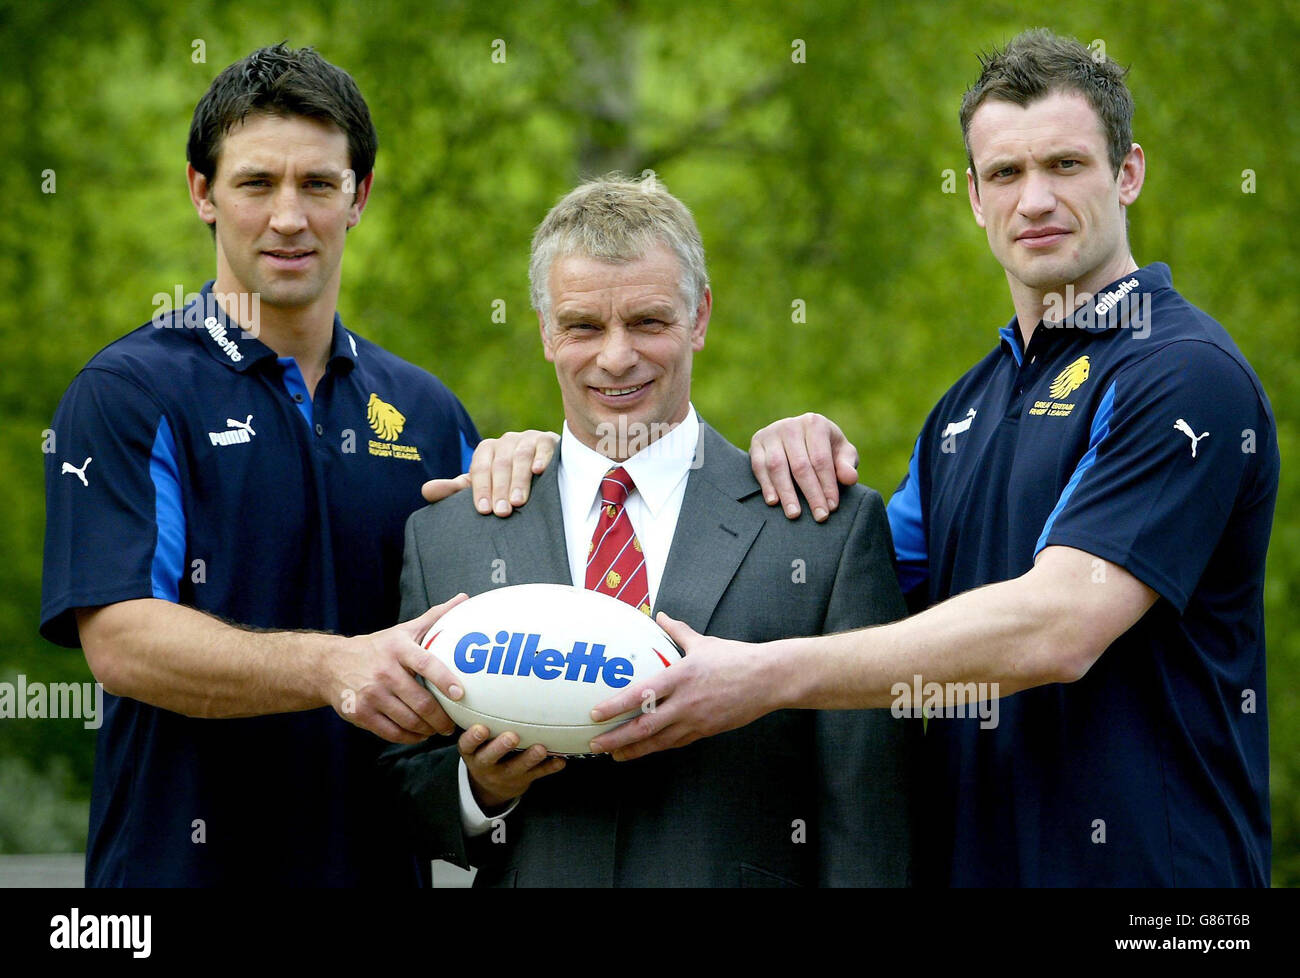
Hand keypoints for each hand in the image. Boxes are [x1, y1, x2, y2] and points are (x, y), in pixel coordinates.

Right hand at [321, 593, 468, 743]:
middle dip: (441, 718)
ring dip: (428, 730)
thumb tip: (463, 598)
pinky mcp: (360, 713)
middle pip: (420, 701)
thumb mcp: (403, 630)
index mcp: (398, 649)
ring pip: (408, 720)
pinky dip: (409, 737)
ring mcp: (371, 694)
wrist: (331, 664)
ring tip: (437, 729)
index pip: (426, 664)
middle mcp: (384, 672)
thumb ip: (434, 617)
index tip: (460, 693)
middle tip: (452, 724)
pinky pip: (392, 732)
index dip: (445, 679)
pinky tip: (418, 734)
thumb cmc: (378, 647)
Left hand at [420, 430, 559, 514]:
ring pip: (521, 456)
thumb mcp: (481, 487)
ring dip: (519, 479)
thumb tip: (425, 491)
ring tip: (518, 501)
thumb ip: (454, 490)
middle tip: (502, 512)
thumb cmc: (506, 483)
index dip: (481, 488)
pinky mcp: (549, 440)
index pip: (480, 468)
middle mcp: (506, 441)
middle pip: (501, 463)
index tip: (483, 510)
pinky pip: (545, 446)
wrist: (543, 472)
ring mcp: (529, 439)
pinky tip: (539, 471)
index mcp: (487, 450)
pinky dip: (541, 458)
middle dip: (500, 489)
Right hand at [460, 725, 565, 811]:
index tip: (481, 728)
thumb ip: (485, 723)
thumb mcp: (477, 742)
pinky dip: (550, 767)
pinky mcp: (524, 780)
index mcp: (472, 753)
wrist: (491, 785)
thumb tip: (497, 692)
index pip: (467, 745)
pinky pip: (538, 774)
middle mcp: (486, 765)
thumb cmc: (486, 750)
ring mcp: (505, 775)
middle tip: (512, 737)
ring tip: (540, 748)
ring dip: (529, 758)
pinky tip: (561, 760)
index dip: (473, 738)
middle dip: (500, 747)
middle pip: (490, 758)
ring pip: (516, 769)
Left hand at [587, 614, 780, 760]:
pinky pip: (677, 742)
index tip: (595, 713)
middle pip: (644, 726)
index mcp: (680, 676)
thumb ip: (677, 631)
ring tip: (614, 756)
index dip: (616, 706)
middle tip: (595, 744)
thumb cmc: (736, 658)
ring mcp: (696, 719)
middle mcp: (685, 702)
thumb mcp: (703, 642)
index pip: (641, 694)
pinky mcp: (706, 731)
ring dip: (634, 750)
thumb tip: (659, 615)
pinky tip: (645, 750)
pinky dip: (658, 747)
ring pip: (658, 741)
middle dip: (617, 738)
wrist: (768, 679)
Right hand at [749, 413, 858, 521]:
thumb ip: (847, 465)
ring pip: (777, 467)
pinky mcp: (756, 442)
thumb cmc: (825, 448)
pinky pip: (759, 467)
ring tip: (794, 514)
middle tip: (819, 516)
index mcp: (815, 423)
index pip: (821, 459)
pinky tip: (774, 502)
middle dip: (811, 494)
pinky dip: (766, 486)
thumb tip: (849, 478)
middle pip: (800, 465)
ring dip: (786, 493)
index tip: (832, 507)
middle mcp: (791, 425)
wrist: (799, 435)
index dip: (827, 485)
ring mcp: (771, 433)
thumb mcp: (841, 453)